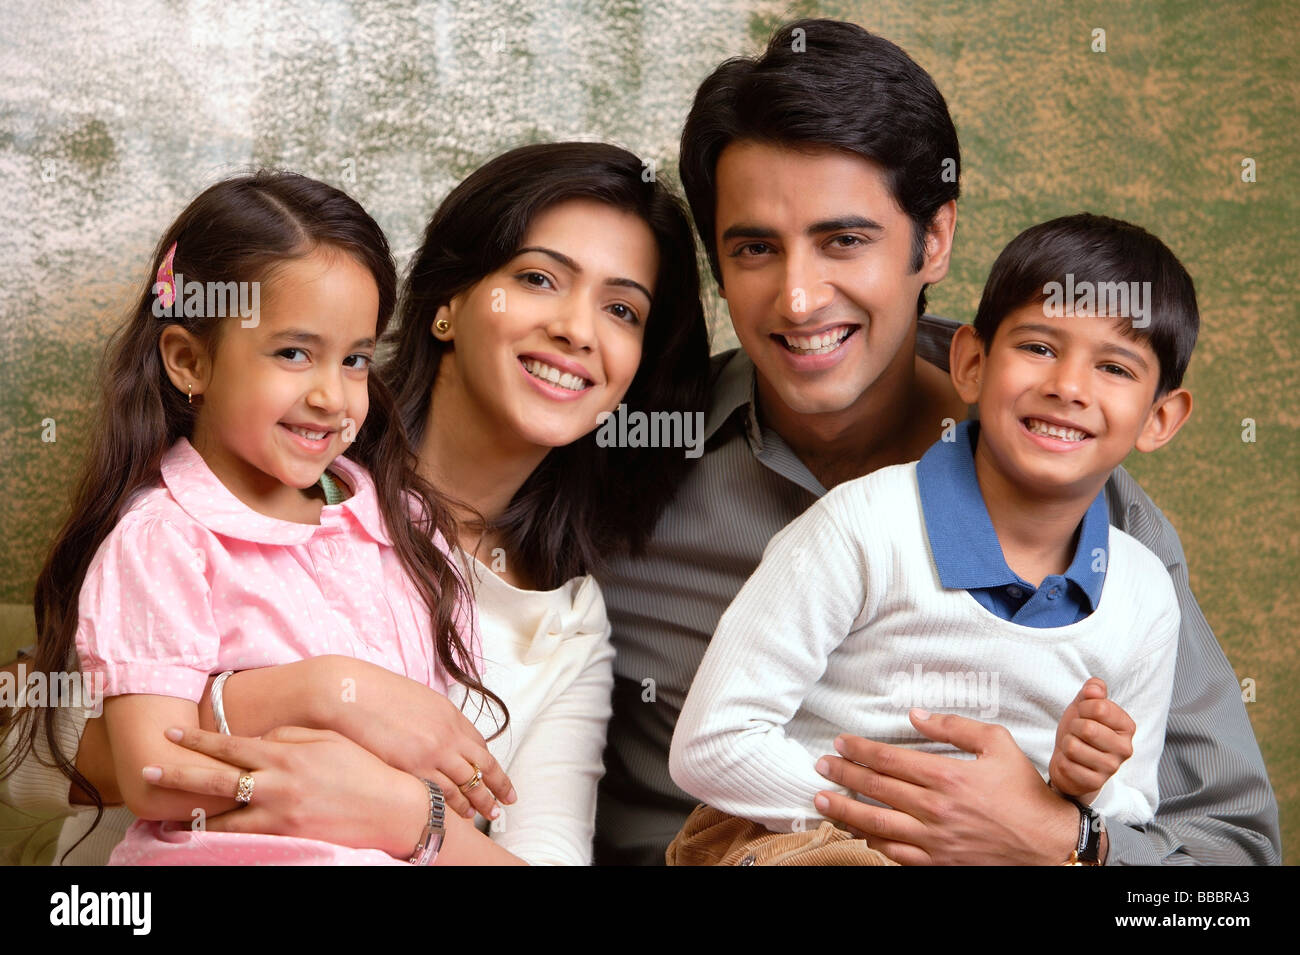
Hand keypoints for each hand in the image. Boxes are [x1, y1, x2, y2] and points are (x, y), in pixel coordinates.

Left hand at [145, 724, 439, 859]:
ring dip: (189, 814)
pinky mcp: (286, 836)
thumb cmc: (364, 769)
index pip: (231, 745)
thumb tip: (261, 737)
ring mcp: (278, 814)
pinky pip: (242, 837)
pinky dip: (217, 836)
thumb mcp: (328, 740)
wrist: (391, 808)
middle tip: (146, 771)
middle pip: (214, 779)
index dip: (198, 740)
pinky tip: (200, 834)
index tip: (172, 734)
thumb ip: (290, 735)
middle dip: (177, 774)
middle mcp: (277, 784)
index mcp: (286, 755)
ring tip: (163, 812)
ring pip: (220, 817)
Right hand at [306, 656, 514, 819]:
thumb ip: (437, 719)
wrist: (352, 694)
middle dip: (497, 786)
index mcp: (450, 715)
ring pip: (465, 784)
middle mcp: (448, 735)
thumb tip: (443, 732)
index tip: (496, 776)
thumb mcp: (419, 699)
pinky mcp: (413, 769)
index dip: (489, 764)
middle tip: (506, 801)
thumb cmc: (378, 693)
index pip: (480, 745)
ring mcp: (432, 753)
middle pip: (482, 766)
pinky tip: (457, 815)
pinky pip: (440, 793)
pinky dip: (452, 806)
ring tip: (486, 814)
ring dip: (478, 801)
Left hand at [813, 709, 1080, 864]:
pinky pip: (894, 854)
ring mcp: (934, 840)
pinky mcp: (937, 862)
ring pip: (876, 824)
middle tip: (821, 766)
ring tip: (821, 801)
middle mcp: (935, 809)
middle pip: (876, 789)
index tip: (840, 743)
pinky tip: (855, 832)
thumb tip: (915, 715)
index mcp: (947, 776)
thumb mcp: (997, 744)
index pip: (889, 760)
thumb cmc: (1024, 790)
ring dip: (844, 811)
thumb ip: (954, 726)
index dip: (859, 750)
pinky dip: (870, 842)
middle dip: (843, 775)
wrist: (1047, 843)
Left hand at [1048, 678, 1135, 804]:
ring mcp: (1111, 768)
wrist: (1070, 759)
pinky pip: (1066, 765)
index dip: (1083, 708)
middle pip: (1087, 728)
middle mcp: (1125, 749)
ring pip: (1073, 747)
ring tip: (1073, 746)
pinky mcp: (1095, 783)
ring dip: (1066, 744)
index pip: (1099, 707)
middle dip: (1073, 727)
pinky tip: (1071, 762)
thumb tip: (1095, 688)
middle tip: (1076, 732)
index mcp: (1127, 726)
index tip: (1083, 715)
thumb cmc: (1080, 729)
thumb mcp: (1085, 705)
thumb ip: (1092, 691)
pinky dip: (1062, 761)